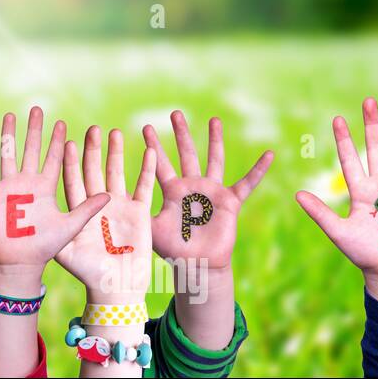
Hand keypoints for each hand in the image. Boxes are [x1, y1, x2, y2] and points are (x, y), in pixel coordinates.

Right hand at [0, 107, 107, 272]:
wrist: (20, 264)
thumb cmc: (46, 248)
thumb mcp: (71, 225)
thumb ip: (88, 208)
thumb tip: (111, 194)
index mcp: (45, 188)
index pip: (52, 158)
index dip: (56, 141)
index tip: (61, 122)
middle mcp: (27, 183)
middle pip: (31, 150)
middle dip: (34, 130)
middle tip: (37, 108)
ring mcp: (8, 187)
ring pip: (7, 154)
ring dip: (8, 135)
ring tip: (10, 115)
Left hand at [54, 127, 153, 302]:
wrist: (117, 288)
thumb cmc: (89, 273)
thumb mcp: (66, 252)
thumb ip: (53, 232)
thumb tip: (33, 216)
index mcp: (78, 211)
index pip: (72, 180)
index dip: (69, 162)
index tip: (66, 141)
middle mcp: (98, 205)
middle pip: (93, 171)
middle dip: (92, 150)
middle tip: (92, 129)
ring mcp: (120, 206)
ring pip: (116, 173)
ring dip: (115, 153)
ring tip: (113, 132)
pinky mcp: (140, 212)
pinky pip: (144, 187)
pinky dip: (147, 169)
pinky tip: (149, 150)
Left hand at [144, 111, 273, 269]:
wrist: (198, 266)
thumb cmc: (172, 250)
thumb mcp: (150, 228)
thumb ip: (135, 213)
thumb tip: (107, 203)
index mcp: (173, 191)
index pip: (160, 164)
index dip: (154, 146)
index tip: (145, 127)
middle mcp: (192, 186)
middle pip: (187, 154)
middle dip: (181, 134)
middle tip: (175, 112)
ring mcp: (212, 192)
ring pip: (214, 160)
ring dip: (215, 140)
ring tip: (214, 119)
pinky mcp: (230, 202)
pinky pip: (247, 184)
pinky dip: (258, 170)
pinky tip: (269, 154)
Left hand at [296, 99, 377, 296]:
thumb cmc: (362, 253)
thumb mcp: (337, 231)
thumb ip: (319, 212)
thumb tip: (296, 194)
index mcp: (359, 191)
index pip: (349, 158)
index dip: (343, 139)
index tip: (337, 119)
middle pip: (375, 149)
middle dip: (371, 126)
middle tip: (368, 101)